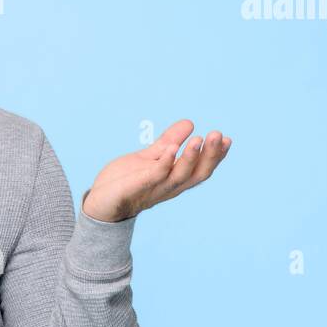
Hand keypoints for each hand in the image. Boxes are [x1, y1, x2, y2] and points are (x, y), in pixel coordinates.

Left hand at [81, 119, 230, 221]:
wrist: (99, 203)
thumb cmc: (125, 182)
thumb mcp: (150, 157)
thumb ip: (168, 142)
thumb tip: (190, 123)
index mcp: (175, 180)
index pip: (201, 169)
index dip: (215, 156)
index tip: (226, 139)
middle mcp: (169, 187)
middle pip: (196, 174)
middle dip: (210, 155)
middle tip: (218, 135)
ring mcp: (154, 189)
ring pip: (179, 175)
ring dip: (190, 157)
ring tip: (199, 139)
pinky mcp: (136, 187)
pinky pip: (154, 176)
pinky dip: (165, 163)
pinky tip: (171, 148)